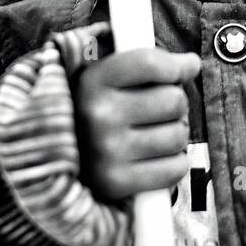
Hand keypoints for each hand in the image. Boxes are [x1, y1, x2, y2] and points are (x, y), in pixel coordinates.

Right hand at [71, 48, 200, 203]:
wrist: (53, 158)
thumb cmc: (95, 112)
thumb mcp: (105, 77)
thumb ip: (146, 64)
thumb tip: (192, 64)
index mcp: (93, 80)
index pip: (150, 63)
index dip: (176, 66)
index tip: (182, 70)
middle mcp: (97, 114)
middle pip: (174, 100)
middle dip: (176, 104)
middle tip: (159, 112)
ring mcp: (106, 151)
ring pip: (179, 135)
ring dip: (176, 134)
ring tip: (155, 134)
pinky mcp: (116, 183)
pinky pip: (175, 168)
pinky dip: (175, 163)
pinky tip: (156, 158)